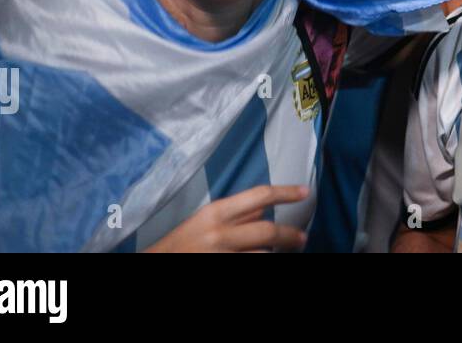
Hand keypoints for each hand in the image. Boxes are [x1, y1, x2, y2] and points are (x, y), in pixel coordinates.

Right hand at [146, 184, 309, 251]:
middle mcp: (220, 234)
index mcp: (216, 212)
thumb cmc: (181, 243)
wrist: (155, 265)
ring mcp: (222, 256)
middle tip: (302, 238)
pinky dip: (258, 260)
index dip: (286, 193)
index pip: (259, 196)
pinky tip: (258, 258)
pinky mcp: (223, 269)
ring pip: (262, 254)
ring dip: (270, 254)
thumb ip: (235, 214)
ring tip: (274, 253)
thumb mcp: (205, 221)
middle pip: (268, 231)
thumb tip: (265, 208)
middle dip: (290, 235)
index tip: (306, 192)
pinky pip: (252, 264)